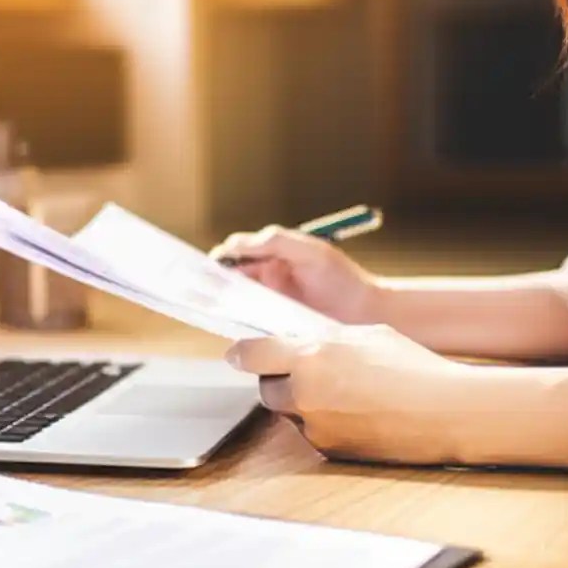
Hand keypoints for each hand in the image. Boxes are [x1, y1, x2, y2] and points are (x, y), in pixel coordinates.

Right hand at [210, 226, 378, 323]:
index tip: (203, 269)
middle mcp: (268, 279)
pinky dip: (238, 325)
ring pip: (236, 303)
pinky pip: (249, 325)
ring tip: (210, 309)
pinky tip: (233, 327)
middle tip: (198, 292)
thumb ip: (275, 241)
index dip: (217, 259)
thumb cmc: (344, 279)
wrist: (368, 314)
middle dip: (212, 284)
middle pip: (229, 280)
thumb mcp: (311, 251)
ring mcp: (270, 304)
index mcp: (273, 257)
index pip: (234, 254)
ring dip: (223, 305)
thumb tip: (236, 244)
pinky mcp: (275, 327)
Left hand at [225, 327, 474, 465]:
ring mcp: (316, 427)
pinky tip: (356, 413)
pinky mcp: (330, 451)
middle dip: (279, 380)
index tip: (238, 354)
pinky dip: (323, 423)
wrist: (445, 412)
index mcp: (310, 357)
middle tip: (306, 371)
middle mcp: (305, 394)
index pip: (252, 355)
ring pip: (289, 413)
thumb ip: (325, 340)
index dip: (242, 354)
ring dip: (301, 403)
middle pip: (266, 389)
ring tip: (341, 392)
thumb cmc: (412, 366)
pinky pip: (312, 433)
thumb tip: (302, 343)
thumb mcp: (365, 335)